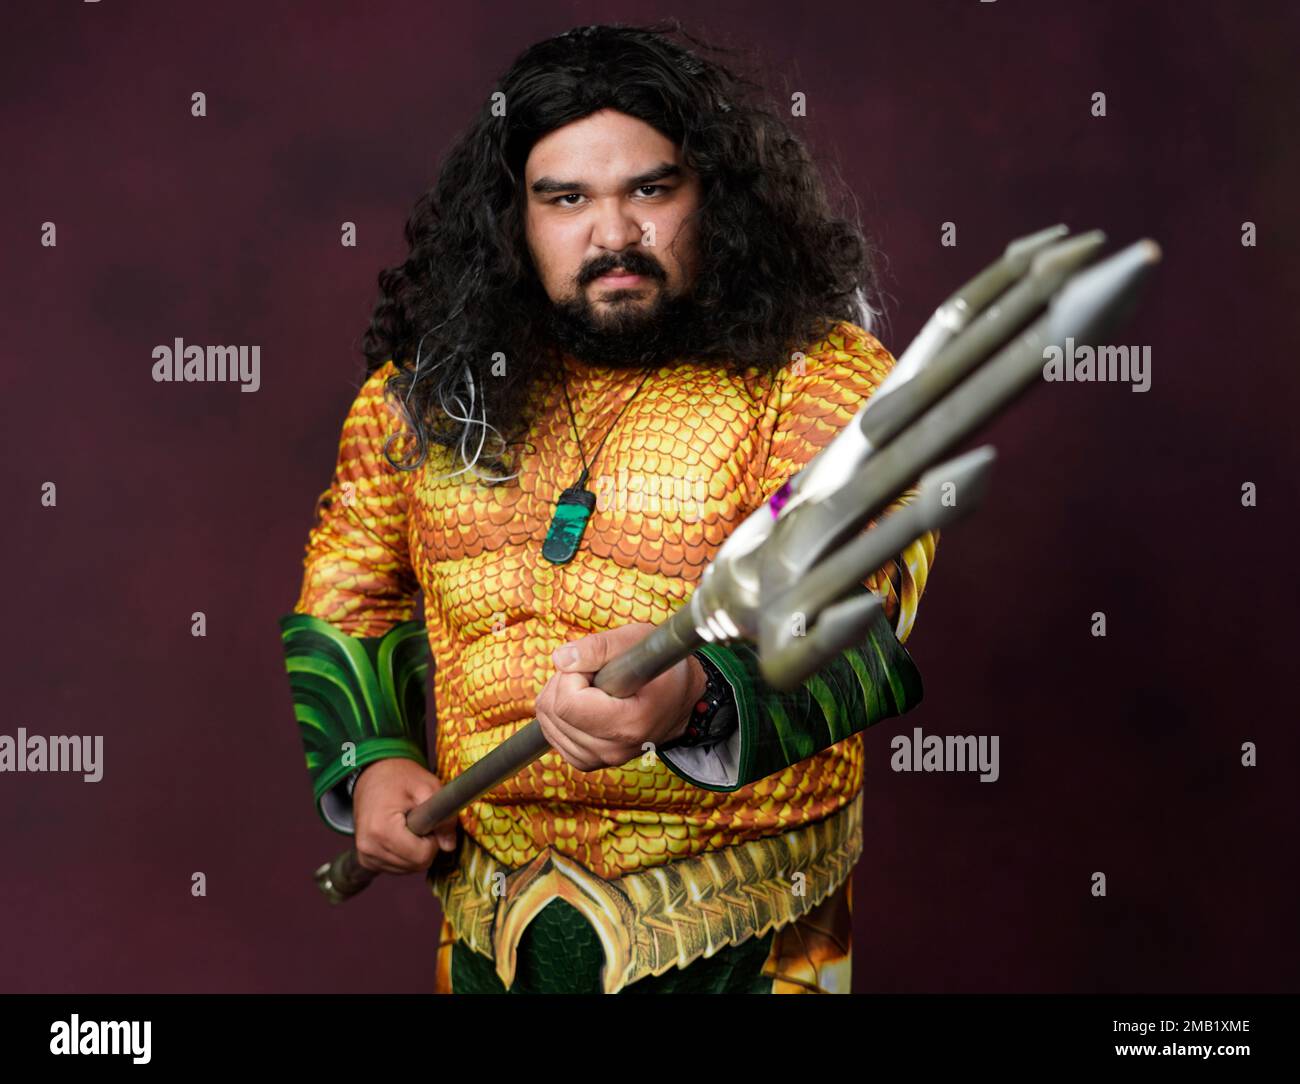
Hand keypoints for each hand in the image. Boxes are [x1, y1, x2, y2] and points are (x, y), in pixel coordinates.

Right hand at [352, 758, 458, 873]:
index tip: (428, 820)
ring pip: (407, 869)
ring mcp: (365, 855)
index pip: (422, 856)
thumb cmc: (401, 777)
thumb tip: (449, 846)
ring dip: (415, 851)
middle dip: (425, 846)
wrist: (374, 773)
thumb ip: (444, 817)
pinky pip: (396, 868)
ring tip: (408, 824)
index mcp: (382, 830)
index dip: (434, 840)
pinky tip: (400, 834)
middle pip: (415, 865)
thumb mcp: (429, 788)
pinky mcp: (365, 859)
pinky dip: (405, 855)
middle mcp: (369, 847)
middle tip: (419, 821)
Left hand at [534, 622, 708, 771]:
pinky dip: (560, 714)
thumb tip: (560, 659)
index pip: (567, 703)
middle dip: (565, 683)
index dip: (571, 675)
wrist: (682, 703)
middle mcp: (613, 750)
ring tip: (592, 688)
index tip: (594, 666)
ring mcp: (600, 760)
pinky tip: (584, 703)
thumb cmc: (664, 670)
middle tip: (595, 674)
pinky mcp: (587, 761)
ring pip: (548, 723)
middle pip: (553, 712)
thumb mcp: (638, 642)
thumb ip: (598, 647)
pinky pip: (552, 734)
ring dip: (561, 697)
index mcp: (629, 724)